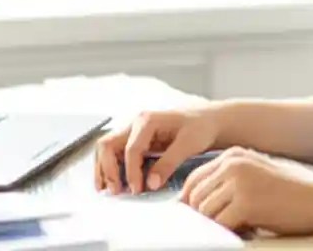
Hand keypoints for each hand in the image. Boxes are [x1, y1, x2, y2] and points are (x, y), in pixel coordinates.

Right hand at [94, 106, 222, 194]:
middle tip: (115, 191)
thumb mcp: (188, 145)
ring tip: (107, 190)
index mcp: (147, 120)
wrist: (208, 120)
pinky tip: (114, 182)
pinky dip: (111, 167)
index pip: (130, 149)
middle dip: (107, 169)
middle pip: (108, 145)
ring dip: (104, 169)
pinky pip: (115, 152)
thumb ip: (168, 163)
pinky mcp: (135, 140)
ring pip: (107, 148)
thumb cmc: (200, 127)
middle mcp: (135, 123)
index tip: (137, 190)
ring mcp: (133, 131)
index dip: (131, 172)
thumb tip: (150, 183)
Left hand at [179, 146, 312, 236]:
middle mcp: (233, 164)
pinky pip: (219, 225)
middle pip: (195, 197)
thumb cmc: (295, 191)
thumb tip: (202, 201)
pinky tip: (246, 231)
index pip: (194, 179)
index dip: (190, 201)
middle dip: (203, 216)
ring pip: (204, 212)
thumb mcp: (259, 174)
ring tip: (238, 227)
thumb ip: (231, 180)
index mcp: (234, 154)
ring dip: (216, 225)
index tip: (194, 217)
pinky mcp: (245, 203)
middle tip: (221, 226)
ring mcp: (238, 182)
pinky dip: (227, 234)